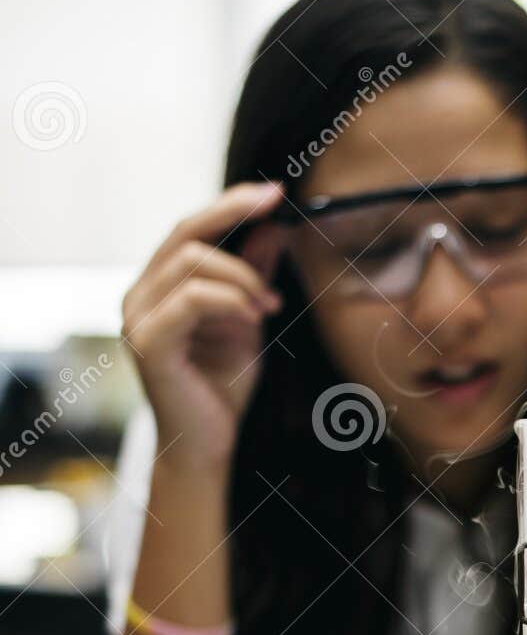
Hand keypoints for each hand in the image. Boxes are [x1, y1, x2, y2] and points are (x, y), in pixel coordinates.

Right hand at [121, 182, 287, 472]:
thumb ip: (255, 276)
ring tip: (268, 306)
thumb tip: (275, 229)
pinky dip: (232, 299)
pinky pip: (192, 297)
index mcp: (160, 285)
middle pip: (186, 231)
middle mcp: (141, 293)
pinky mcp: (148, 341)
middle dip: (235, 214)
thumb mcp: (249, 321)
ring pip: (192, 261)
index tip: (274, 191)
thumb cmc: (223, 386)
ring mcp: (138, 316)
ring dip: (243, 276)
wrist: (208, 443)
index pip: (190, 228)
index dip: (231, 204)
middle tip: (280, 213)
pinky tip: (255, 316)